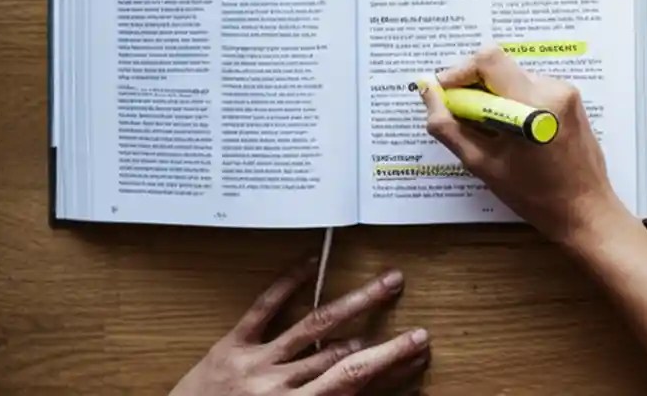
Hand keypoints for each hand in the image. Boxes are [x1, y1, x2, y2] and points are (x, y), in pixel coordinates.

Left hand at [170, 256, 428, 395]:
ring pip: (314, 326)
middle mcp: (277, 385)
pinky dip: (289, 282)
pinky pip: (263, 308)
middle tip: (417, 323)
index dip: (388, 363)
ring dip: (355, 303)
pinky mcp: (229, 346)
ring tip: (387, 283)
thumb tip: (355, 384)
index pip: (352, 383)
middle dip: (383, 341)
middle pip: (341, 355)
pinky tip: (312, 263)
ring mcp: (253, 362)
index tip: (417, 349)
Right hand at [419, 44, 628, 244]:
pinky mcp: (571, 98)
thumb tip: (427, 93)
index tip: (443, 92)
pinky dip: (513, 100)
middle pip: (500, 65)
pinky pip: (531, 87)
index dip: (458, 71)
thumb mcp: (483, 164)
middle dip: (473, 85)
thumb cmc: (535, 195)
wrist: (585, 209)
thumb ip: (449, 126)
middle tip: (459, 114)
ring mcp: (566, 91)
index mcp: (533, 104)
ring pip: (513, 76)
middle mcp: (553, 88)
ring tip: (486, 129)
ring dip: (493, 94)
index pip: (488, 60)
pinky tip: (511, 130)